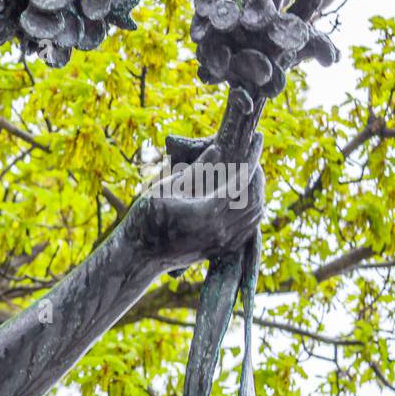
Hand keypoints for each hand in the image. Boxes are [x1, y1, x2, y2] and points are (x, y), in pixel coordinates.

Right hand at [124, 132, 264, 272]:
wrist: (138, 256)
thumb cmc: (144, 220)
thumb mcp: (165, 189)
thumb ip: (194, 171)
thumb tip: (218, 150)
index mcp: (207, 212)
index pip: (241, 180)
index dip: (251, 157)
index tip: (256, 138)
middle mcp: (220, 230)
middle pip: (254, 198)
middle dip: (256, 174)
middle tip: (251, 156)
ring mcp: (221, 243)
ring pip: (254, 215)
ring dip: (256, 192)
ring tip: (249, 174)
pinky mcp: (219, 250)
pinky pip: (247, 230)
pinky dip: (252, 212)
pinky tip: (244, 199)